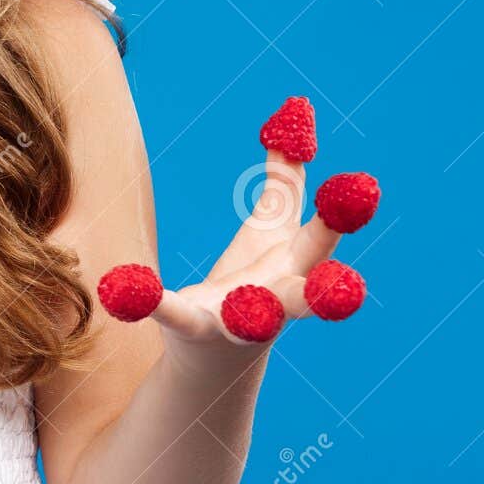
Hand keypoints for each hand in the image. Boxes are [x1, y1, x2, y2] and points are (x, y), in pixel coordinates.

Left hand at [97, 97, 378, 362]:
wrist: (218, 360)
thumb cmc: (253, 285)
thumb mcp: (270, 231)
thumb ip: (286, 182)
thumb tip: (294, 123)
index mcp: (295, 269)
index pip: (322, 236)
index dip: (340, 210)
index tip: (363, 184)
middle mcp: (277, 300)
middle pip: (306, 287)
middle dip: (325, 272)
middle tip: (347, 279)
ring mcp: (236, 321)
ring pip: (253, 317)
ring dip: (255, 312)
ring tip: (247, 303)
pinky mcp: (191, 328)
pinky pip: (171, 313)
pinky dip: (147, 300)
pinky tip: (120, 286)